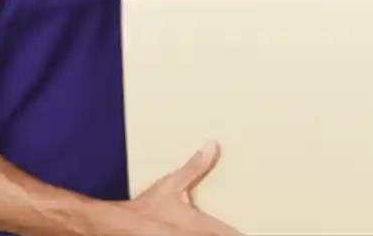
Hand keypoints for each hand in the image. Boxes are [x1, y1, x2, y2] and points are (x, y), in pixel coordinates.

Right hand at [121, 140, 242, 235]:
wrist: (118, 227)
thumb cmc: (143, 210)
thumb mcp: (170, 186)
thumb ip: (193, 168)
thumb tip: (212, 146)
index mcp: (200, 226)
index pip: (231, 234)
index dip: (241, 232)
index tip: (254, 227)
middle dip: (230, 232)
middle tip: (243, 227)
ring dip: (216, 233)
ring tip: (224, 228)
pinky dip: (203, 234)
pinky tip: (195, 231)